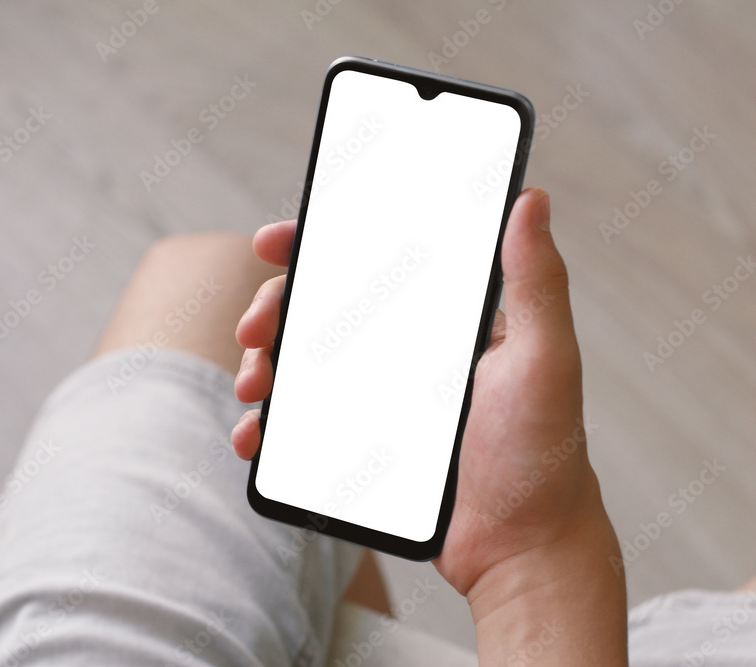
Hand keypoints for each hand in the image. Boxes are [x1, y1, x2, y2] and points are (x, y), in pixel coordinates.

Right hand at [233, 188, 626, 664]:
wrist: (521, 546)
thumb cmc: (544, 454)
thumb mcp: (545, 359)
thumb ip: (536, 281)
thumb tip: (532, 199)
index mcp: (441, 319)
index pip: (372, 260)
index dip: (318, 245)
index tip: (276, 242)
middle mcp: (403, 351)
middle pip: (320, 310)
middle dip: (274, 309)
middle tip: (253, 329)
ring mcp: (376, 398)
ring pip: (302, 364)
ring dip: (263, 363)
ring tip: (252, 385)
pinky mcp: (359, 444)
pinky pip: (300, 424)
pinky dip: (269, 425)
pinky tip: (254, 434)